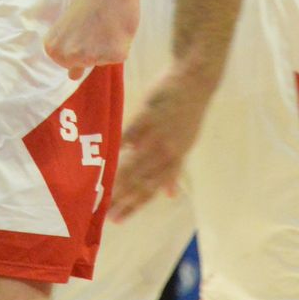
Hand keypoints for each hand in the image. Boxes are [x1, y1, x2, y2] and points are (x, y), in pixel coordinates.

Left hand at [44, 0, 137, 79]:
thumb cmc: (88, 1)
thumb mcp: (68, 27)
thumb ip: (69, 53)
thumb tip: (72, 77)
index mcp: (54, 50)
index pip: (69, 63)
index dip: (78, 43)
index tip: (80, 27)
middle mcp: (70, 57)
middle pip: (87, 63)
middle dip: (93, 47)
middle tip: (94, 24)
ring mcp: (92, 57)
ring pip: (104, 60)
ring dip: (108, 45)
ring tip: (105, 22)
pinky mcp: (114, 55)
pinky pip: (120, 56)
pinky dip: (121, 43)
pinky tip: (116, 26)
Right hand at [110, 65, 213, 219]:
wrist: (195, 80)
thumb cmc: (187, 113)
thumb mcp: (186, 144)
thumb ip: (175, 170)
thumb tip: (171, 195)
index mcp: (176, 159)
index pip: (152, 189)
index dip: (135, 205)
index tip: (117, 219)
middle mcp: (168, 151)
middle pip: (142, 181)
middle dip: (123, 200)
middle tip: (106, 214)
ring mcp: (158, 133)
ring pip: (135, 163)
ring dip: (119, 180)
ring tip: (103, 192)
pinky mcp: (149, 115)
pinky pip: (131, 134)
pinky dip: (120, 145)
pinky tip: (108, 155)